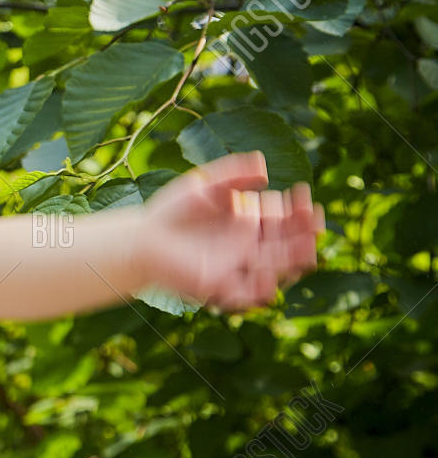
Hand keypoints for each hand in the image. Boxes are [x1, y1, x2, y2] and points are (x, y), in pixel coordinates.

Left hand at [136, 151, 324, 312]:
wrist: (142, 238)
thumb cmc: (172, 211)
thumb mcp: (204, 185)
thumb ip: (232, 173)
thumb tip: (263, 165)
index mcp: (248, 224)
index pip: (281, 218)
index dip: (295, 208)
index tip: (303, 194)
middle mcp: (247, 247)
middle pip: (285, 243)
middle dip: (303, 233)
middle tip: (316, 220)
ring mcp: (236, 267)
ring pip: (274, 267)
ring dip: (293, 259)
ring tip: (309, 247)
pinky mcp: (219, 285)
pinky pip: (246, 292)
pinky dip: (259, 288)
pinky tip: (269, 276)